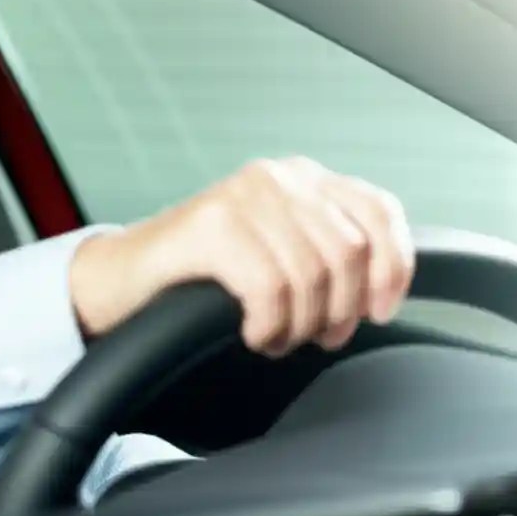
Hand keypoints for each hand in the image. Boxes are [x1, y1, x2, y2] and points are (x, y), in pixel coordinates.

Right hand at [70, 157, 414, 356]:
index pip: (378, 211)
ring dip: (298, 325)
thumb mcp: (277, 253)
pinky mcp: (210, 226)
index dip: (393, 266)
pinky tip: (251, 332)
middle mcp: (276, 177)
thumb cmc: (203, 275)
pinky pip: (269, 289)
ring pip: (310, 276)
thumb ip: (327, 253)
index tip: (381, 312)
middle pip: (348, 252)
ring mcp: (241, 196)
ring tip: (275, 338)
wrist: (123, 280)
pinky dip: (268, 326)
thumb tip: (381, 293)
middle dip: (340, 310)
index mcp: (301, 177)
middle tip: (315, 339)